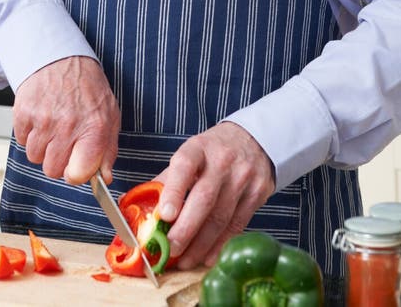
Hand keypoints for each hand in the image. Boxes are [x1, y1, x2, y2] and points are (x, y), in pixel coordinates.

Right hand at [13, 55, 119, 184]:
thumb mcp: (109, 114)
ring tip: (53, 124)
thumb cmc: (86, 85)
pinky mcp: (23, 113)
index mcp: (94, 127)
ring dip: (43, 146)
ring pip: (35, 158)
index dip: (76, 174)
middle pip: (53, 171)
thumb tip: (104, 177)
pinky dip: (30, 133)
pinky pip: (22, 141)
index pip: (79, 174)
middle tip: (64, 138)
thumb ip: (108, 149)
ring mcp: (44, 119)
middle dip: (58, 159)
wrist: (60, 56)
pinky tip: (41, 117)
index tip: (76, 165)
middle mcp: (68, 125)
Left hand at [156, 121, 274, 268]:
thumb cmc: (214, 151)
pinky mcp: (257, 193)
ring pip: (220, 217)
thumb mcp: (190, 153)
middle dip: (185, 229)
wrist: (254, 139)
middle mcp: (222, 161)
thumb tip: (144, 212)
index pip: (184, 165)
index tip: (164, 215)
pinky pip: (237, 225)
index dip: (174, 191)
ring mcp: (243, 177)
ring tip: (185, 260)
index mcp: (199, 147)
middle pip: (204, 198)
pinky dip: (220, 245)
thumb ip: (169, 180)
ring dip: (201, 245)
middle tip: (170, 249)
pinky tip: (208, 256)